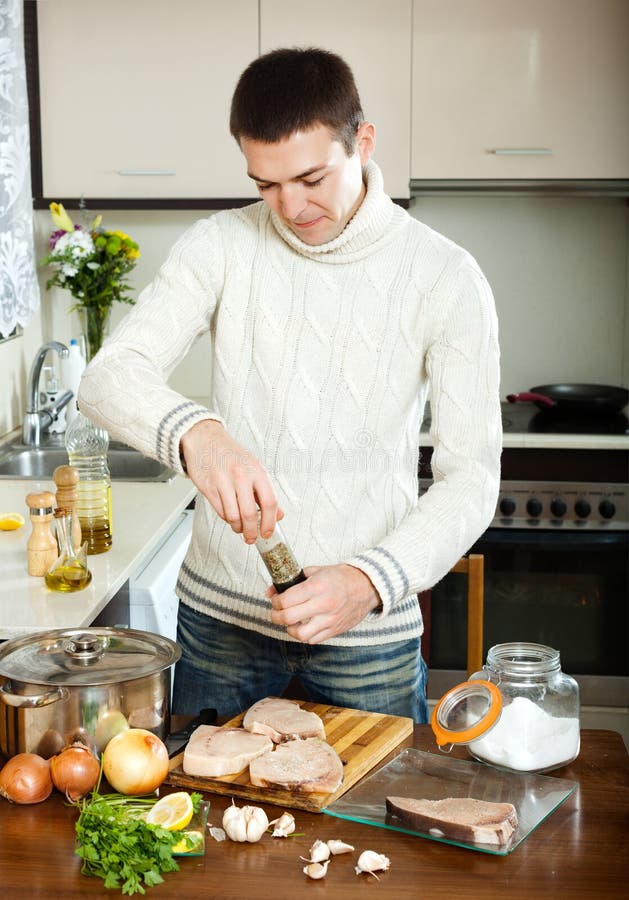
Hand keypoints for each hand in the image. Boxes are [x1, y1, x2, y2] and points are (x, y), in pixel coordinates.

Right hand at [180, 420, 280, 541]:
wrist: (205, 439)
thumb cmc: (230, 454)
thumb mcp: (254, 467)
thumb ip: (265, 491)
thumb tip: (278, 514)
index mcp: (256, 470)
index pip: (269, 502)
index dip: (270, 522)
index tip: (267, 532)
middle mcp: (241, 475)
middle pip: (249, 513)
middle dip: (251, 531)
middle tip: (252, 538)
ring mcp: (223, 481)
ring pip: (233, 515)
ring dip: (237, 528)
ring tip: (240, 528)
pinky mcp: (208, 487)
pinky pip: (220, 511)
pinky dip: (226, 519)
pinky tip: (230, 516)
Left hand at [269, 564, 380, 643]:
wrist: (366, 587)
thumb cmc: (340, 577)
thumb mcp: (316, 571)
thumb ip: (293, 580)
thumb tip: (271, 591)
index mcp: (316, 587)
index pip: (285, 600)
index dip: (275, 601)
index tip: (275, 600)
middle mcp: (322, 605)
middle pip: (288, 618)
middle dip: (276, 616)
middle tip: (276, 613)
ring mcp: (329, 620)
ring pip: (299, 634)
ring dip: (289, 629)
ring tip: (290, 622)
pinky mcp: (335, 630)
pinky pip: (313, 640)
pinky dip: (305, 635)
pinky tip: (304, 626)